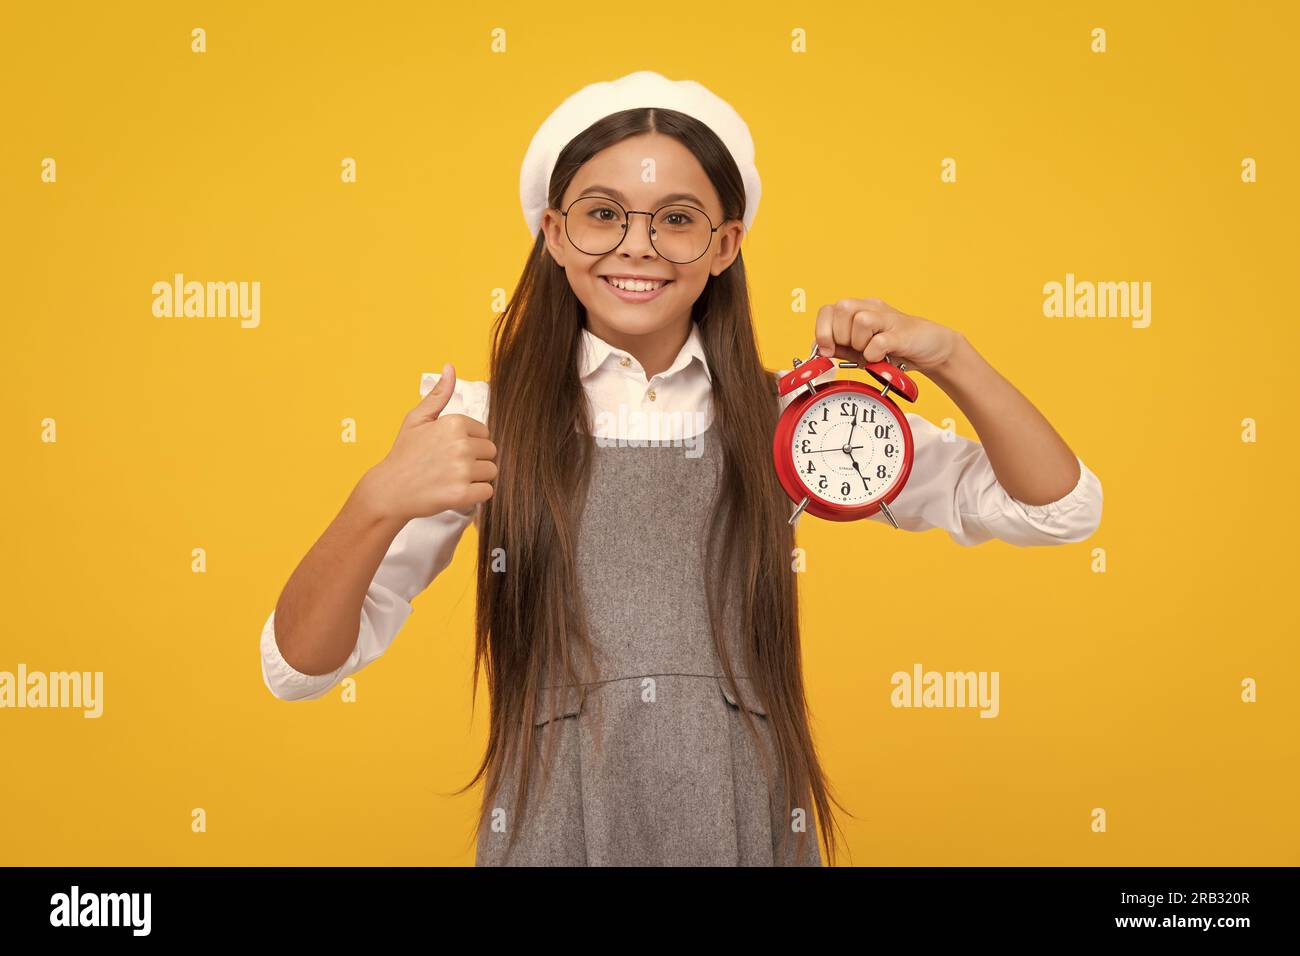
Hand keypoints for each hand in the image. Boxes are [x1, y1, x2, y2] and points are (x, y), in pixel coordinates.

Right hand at [359, 364, 497, 522]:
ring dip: (476, 478)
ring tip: (452, 478)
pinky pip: (487, 492)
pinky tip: (455, 491)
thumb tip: (450, 367)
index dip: (469, 443)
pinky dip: (475, 495)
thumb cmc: (404, 454)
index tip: (449, 450)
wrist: (389, 490)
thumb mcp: (417, 418)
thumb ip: (438, 394)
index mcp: (454, 423)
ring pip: (491, 472)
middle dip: (475, 460)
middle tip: (450, 466)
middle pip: (491, 452)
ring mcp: (462, 470)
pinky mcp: (462, 494)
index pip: (484, 433)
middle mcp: (461, 445)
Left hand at [813, 297, 962, 374]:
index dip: (822, 330)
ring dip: (859, 343)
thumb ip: (841, 347)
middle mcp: (872, 308)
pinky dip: (874, 353)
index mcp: (859, 310)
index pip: (828, 309)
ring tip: (870, 352)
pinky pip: (879, 341)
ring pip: (859, 320)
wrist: (932, 349)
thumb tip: (817, 349)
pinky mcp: (902, 333)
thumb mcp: (861, 350)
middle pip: (842, 309)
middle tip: (855, 349)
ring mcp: (888, 318)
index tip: (827, 350)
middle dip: (841, 336)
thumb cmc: (895, 349)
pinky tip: (881, 358)